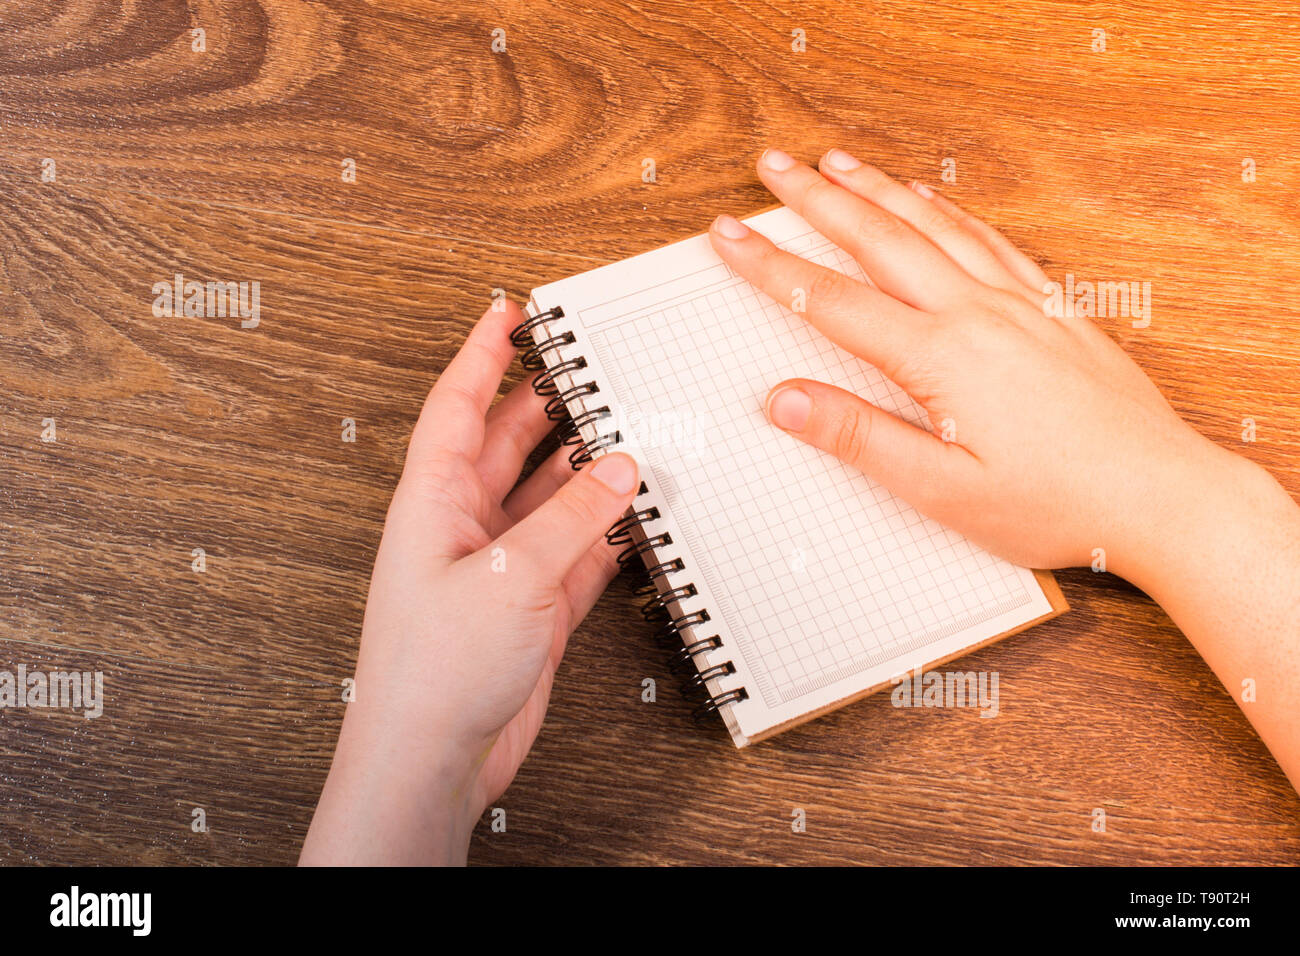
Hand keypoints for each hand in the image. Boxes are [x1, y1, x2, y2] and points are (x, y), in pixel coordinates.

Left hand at [300, 302, 638, 864]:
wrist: (435, 756)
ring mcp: (499, 567)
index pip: (456, 406)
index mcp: (434, 501)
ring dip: (587, 473)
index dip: (480, 354)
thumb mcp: (512, 576)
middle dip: (546, 407)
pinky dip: (604, 534)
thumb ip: (573, 519)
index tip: (506, 312)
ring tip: (631, 438)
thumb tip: (619, 469)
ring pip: (549, 498)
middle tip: (591, 372)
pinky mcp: (529, 606)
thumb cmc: (434, 670)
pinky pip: (574, 552)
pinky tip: (634, 517)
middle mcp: (463, 526)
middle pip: (508, 445)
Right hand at [708, 147, 1240, 578]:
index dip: (772, 266)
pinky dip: (948, 209)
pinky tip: (929, 197)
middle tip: (773, 169)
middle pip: (878, 239)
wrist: (1159, 493)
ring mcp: (1019, 303)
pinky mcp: (1051, 308)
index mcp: (942, 358)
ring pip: (932, 226)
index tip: (732, 236)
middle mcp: (979, 314)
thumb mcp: (943, 490)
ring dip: (876, 189)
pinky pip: (988, 238)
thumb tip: (787, 402)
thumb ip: (860, 439)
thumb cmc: (1056, 502)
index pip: (833, 301)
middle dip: (816, 199)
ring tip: (834, 163)